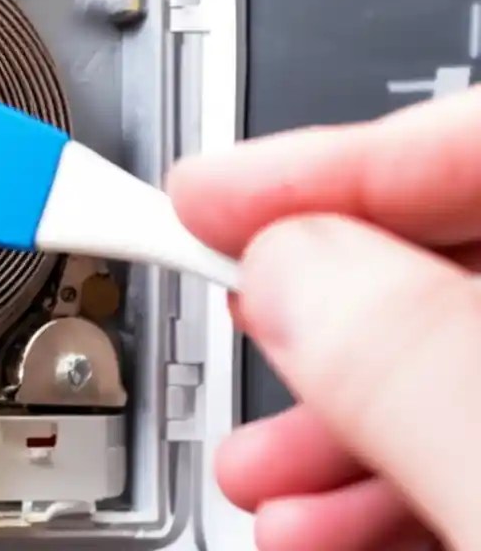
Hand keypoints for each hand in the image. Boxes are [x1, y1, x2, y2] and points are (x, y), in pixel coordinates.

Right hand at [168, 86, 480, 550]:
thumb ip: (407, 357)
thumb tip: (289, 266)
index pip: (480, 143)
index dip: (328, 161)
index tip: (202, 195)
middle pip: (453, 254)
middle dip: (316, 298)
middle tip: (227, 312)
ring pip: (453, 363)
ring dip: (329, 412)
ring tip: (255, 472)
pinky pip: (472, 450)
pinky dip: (383, 478)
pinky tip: (315, 523)